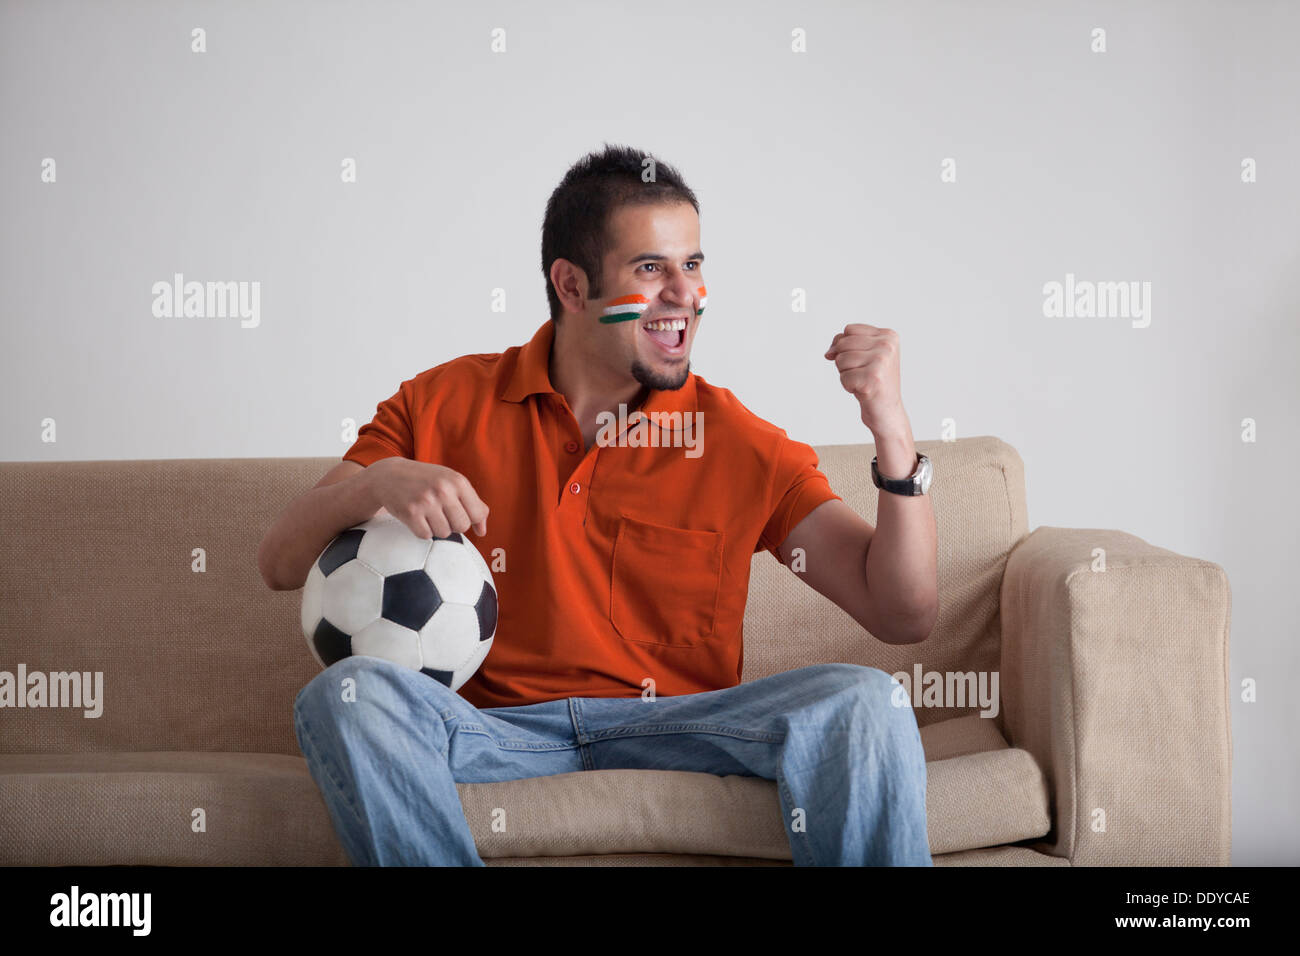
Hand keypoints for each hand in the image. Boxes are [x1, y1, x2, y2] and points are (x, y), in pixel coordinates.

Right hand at [364, 457, 488, 539]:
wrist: (389, 475)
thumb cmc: (426, 480)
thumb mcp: (451, 483)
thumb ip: (472, 504)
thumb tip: (483, 531)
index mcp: (457, 481)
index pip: (478, 514)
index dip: (471, 519)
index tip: (459, 513)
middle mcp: (443, 490)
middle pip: (462, 526)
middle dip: (454, 525)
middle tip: (442, 513)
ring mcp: (426, 502)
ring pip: (444, 533)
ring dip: (437, 528)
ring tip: (428, 514)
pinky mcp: (410, 513)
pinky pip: (426, 535)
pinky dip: (422, 530)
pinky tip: (417, 517)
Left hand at [823, 323, 907, 435]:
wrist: (887, 410)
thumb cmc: (874, 382)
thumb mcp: (863, 355)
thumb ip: (845, 344)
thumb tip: (829, 353)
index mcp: (888, 335)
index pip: (849, 330)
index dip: (845, 346)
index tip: (860, 360)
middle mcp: (887, 345)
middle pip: (843, 344)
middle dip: (845, 361)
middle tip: (862, 373)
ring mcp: (881, 360)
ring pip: (840, 360)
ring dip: (846, 374)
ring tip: (863, 381)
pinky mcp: (873, 377)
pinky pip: (843, 376)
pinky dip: (848, 386)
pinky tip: (863, 390)